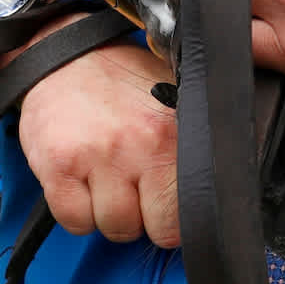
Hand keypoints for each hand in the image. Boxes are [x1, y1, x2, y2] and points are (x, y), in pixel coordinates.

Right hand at [15, 36, 180, 246]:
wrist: (64, 54)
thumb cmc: (120, 80)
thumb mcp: (173, 96)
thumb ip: (196, 139)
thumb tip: (225, 180)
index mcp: (174, 129)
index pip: (195, 207)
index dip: (181, 211)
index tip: (170, 202)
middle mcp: (141, 142)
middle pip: (160, 228)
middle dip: (150, 217)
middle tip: (138, 189)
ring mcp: (98, 156)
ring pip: (117, 229)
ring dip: (111, 213)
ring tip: (108, 179)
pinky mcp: (59, 167)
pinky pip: (75, 222)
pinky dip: (77, 212)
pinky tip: (82, 182)